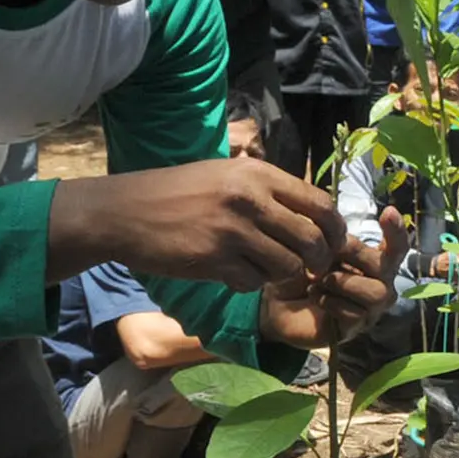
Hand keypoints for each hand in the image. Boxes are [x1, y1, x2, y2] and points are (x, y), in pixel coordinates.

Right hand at [48, 159, 346, 291]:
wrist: (123, 212)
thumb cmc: (177, 193)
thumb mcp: (226, 175)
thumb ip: (269, 190)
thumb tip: (314, 214)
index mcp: (258, 174)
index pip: (321, 204)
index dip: (335, 230)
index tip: (331, 244)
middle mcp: (250, 199)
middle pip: (312, 240)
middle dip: (318, 260)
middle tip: (308, 267)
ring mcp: (233, 231)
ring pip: (289, 266)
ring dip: (283, 274)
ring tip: (264, 268)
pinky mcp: (215, 260)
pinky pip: (254, 282)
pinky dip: (250, 283)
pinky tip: (233, 273)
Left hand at [260, 207, 408, 347]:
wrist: (277, 304)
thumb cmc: (301, 272)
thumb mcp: (314, 248)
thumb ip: (331, 237)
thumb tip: (340, 234)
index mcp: (373, 262)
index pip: (396, 247)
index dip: (396, 231)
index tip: (389, 212)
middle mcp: (378, 285)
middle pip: (386, 267)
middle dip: (355, 254)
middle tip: (326, 253)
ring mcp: (369, 310)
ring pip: (377, 293)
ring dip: (343, 282)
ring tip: (318, 280)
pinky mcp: (354, 328)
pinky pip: (355, 313)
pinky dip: (331, 302)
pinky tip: (316, 296)